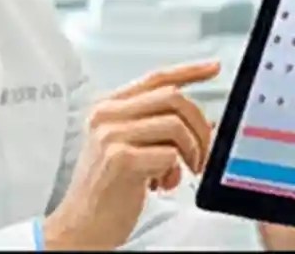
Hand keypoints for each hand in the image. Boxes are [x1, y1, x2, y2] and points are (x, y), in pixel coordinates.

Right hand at [43, 60, 219, 250]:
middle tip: (202, 151)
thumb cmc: (107, 191)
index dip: (189, 70)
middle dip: (199, 125)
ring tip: (182, 171)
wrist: (81, 226)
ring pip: (176, 125)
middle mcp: (106, 115)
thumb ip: (158, 127)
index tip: (213, 68)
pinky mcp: (120, 159)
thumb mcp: (129, 148)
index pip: (156, 77)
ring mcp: (111, 135)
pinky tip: (161, 185)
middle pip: (173, 97)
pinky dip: (174, 171)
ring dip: (191, 151)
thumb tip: (204, 121)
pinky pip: (169, 154)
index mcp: (108, 107)